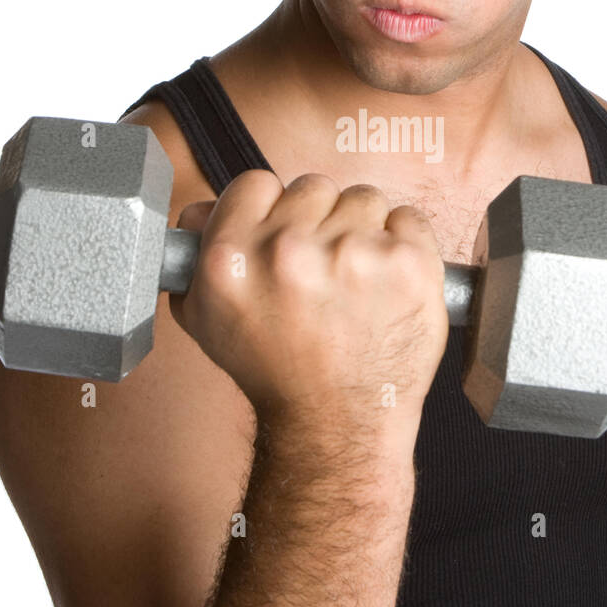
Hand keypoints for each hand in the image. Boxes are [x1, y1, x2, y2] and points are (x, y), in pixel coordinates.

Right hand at [169, 171, 447, 462]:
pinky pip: (409, 218)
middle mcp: (290, 249)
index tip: (285, 236)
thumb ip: (197, 257)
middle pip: (314, 188)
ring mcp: (354, 253)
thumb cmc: (276, 372)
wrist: (336, 423)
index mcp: (233, 256)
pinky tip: (389, 282)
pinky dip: (405, 244)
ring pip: (364, 199)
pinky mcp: (409, 263)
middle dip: (321, 222)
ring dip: (364, 231)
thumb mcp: (209, 320)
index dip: (271, 209)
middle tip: (323, 270)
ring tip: (358, 281)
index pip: (255, 183)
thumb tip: (202, 211)